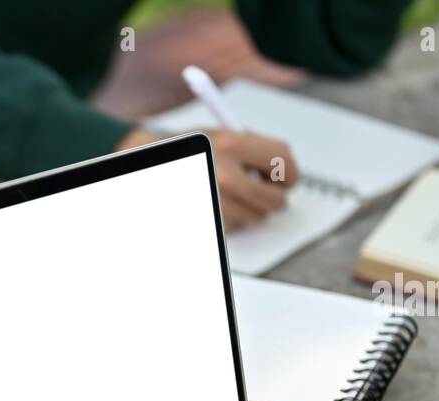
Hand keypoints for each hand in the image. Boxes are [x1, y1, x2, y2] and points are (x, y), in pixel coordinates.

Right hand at [115, 128, 295, 230]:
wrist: (149, 165)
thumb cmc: (187, 149)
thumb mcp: (221, 134)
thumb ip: (255, 149)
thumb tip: (285, 170)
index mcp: (231, 146)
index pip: (284, 162)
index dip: (289, 173)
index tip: (285, 177)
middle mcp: (224, 176)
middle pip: (275, 201)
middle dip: (271, 197)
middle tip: (260, 188)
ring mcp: (215, 203)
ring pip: (255, 218)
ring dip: (248, 209)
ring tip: (228, 191)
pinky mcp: (208, 222)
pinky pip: (235, 227)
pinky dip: (231, 218)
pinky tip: (217, 202)